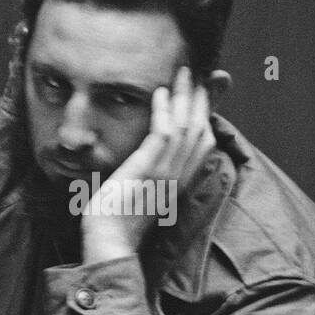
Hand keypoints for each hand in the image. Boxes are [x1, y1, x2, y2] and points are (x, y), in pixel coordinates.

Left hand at [81, 67, 215, 264]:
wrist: (108, 242)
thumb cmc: (118, 220)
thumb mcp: (141, 190)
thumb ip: (148, 171)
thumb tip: (147, 157)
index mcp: (180, 182)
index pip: (204, 143)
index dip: (206, 114)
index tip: (202, 91)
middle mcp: (179, 177)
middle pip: (201, 130)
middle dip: (201, 98)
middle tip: (196, 73)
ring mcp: (165, 174)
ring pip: (186, 127)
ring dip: (184, 96)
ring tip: (181, 73)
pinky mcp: (147, 170)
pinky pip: (163, 134)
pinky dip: (164, 110)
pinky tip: (159, 93)